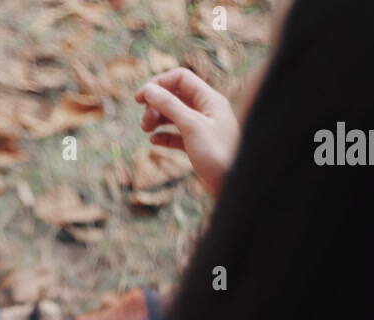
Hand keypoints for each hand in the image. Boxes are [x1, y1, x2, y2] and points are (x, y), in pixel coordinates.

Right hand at [136, 67, 239, 194]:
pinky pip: (176, 134)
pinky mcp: (197, 145)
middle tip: (145, 123)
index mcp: (209, 99)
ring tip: (146, 131)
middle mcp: (206, 110)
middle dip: (155, 105)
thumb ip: (170, 105)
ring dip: (157, 119)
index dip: (158, 84)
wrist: (233, 185)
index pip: (180, 78)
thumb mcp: (191, 126)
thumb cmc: (218, 154)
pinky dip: (164, 135)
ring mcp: (201, 128)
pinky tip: (155, 141)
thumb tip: (149, 90)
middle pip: (174, 96)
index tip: (140, 99)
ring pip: (173, 115)